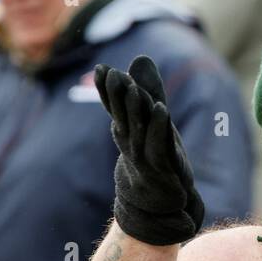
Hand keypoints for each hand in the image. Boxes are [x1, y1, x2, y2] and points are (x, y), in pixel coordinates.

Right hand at [95, 56, 204, 245]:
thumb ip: (147, 89)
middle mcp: (130, 142)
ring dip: (133, 108)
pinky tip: (160, 108)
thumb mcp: (152, 119)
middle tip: (110, 73)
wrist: (160, 202)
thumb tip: (139, 58)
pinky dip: (158, 126)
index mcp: (126, 130)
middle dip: (115, 95)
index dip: (106, 90)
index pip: (113, 107)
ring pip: (137, 127)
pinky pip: (158, 144)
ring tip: (131, 87)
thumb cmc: (155, 157)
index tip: (100, 69)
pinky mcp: (161, 167)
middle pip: (122, 115)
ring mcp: (144, 155)